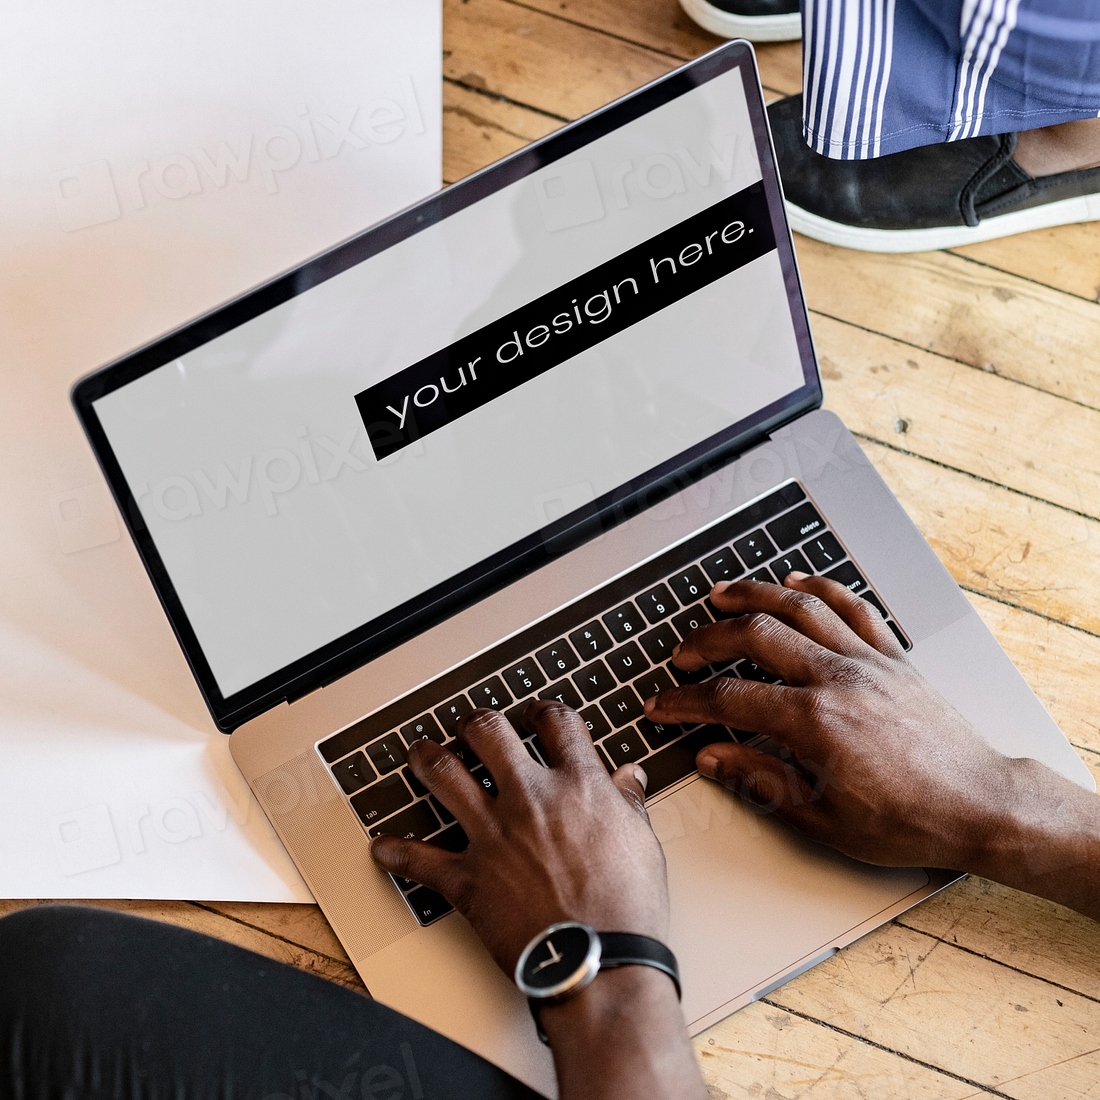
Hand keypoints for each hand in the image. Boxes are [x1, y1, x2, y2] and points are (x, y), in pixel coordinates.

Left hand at [369, 700, 668, 977]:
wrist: (599, 961)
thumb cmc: (626, 908)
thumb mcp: (642, 843)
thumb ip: (628, 803)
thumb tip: (628, 779)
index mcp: (577, 785)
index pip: (557, 723)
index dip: (545, 711)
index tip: (538, 714)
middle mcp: (529, 799)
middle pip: (489, 733)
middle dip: (477, 723)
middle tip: (473, 726)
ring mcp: (493, 835)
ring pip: (444, 776)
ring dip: (427, 760)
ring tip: (420, 753)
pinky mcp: (468, 877)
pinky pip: (420, 860)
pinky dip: (398, 853)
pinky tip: (384, 846)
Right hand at [645, 573, 1016, 871]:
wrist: (981, 806)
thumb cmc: (911, 820)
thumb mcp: (822, 818)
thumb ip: (760, 781)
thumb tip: (714, 757)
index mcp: (816, 723)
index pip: (729, 698)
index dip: (686, 701)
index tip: (664, 705)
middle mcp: (838, 679)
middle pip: (755, 636)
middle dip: (707, 640)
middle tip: (683, 655)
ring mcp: (868, 662)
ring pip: (800, 606)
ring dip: (753, 595)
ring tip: (720, 595)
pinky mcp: (893, 658)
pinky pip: (852, 608)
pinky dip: (821, 587)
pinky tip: (797, 580)